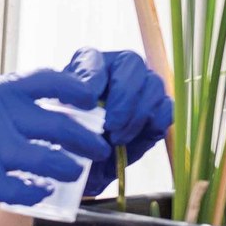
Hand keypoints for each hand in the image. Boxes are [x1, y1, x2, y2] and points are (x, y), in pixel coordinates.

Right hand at [0, 59, 112, 210]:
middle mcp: (3, 116)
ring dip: (68, 169)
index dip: (78, 91)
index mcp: (0, 90)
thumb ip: (4, 102)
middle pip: (61, 126)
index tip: (90, 100)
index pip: (53, 82)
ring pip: (49, 160)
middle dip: (86, 140)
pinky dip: (37, 192)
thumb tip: (35, 107)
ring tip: (75, 173)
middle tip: (98, 147)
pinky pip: (22, 189)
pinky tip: (42, 193)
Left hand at [78, 49, 171, 196]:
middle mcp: (118, 69)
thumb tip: (86, 98)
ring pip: (153, 85)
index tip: (87, 103)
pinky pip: (167, 108)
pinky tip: (137, 139)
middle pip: (133, 64)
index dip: (93, 79)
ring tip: (117, 140)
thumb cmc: (67, 138)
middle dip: (123, 96)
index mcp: (87, 65)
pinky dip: (155, 123)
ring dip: (136, 115)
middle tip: (110, 125)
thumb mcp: (58, 122)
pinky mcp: (158, 109)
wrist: (83, 166)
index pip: (93, 59)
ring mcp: (142, 86)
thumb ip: (67, 105)